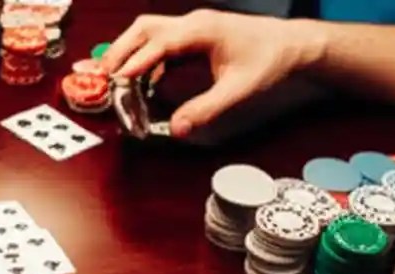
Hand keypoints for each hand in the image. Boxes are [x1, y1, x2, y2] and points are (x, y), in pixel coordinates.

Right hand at [99, 10, 319, 137]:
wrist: (292, 45)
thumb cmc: (269, 62)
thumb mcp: (239, 90)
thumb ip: (206, 110)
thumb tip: (178, 129)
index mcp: (201, 31)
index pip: (158, 44)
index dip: (136, 63)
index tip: (116, 81)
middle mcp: (192, 23)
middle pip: (144, 29)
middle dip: (120, 51)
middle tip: (103, 78)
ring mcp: (192, 26)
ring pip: (148, 31)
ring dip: (129, 51)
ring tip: (113, 78)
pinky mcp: (194, 36)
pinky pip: (160, 42)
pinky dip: (145, 58)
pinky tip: (142, 81)